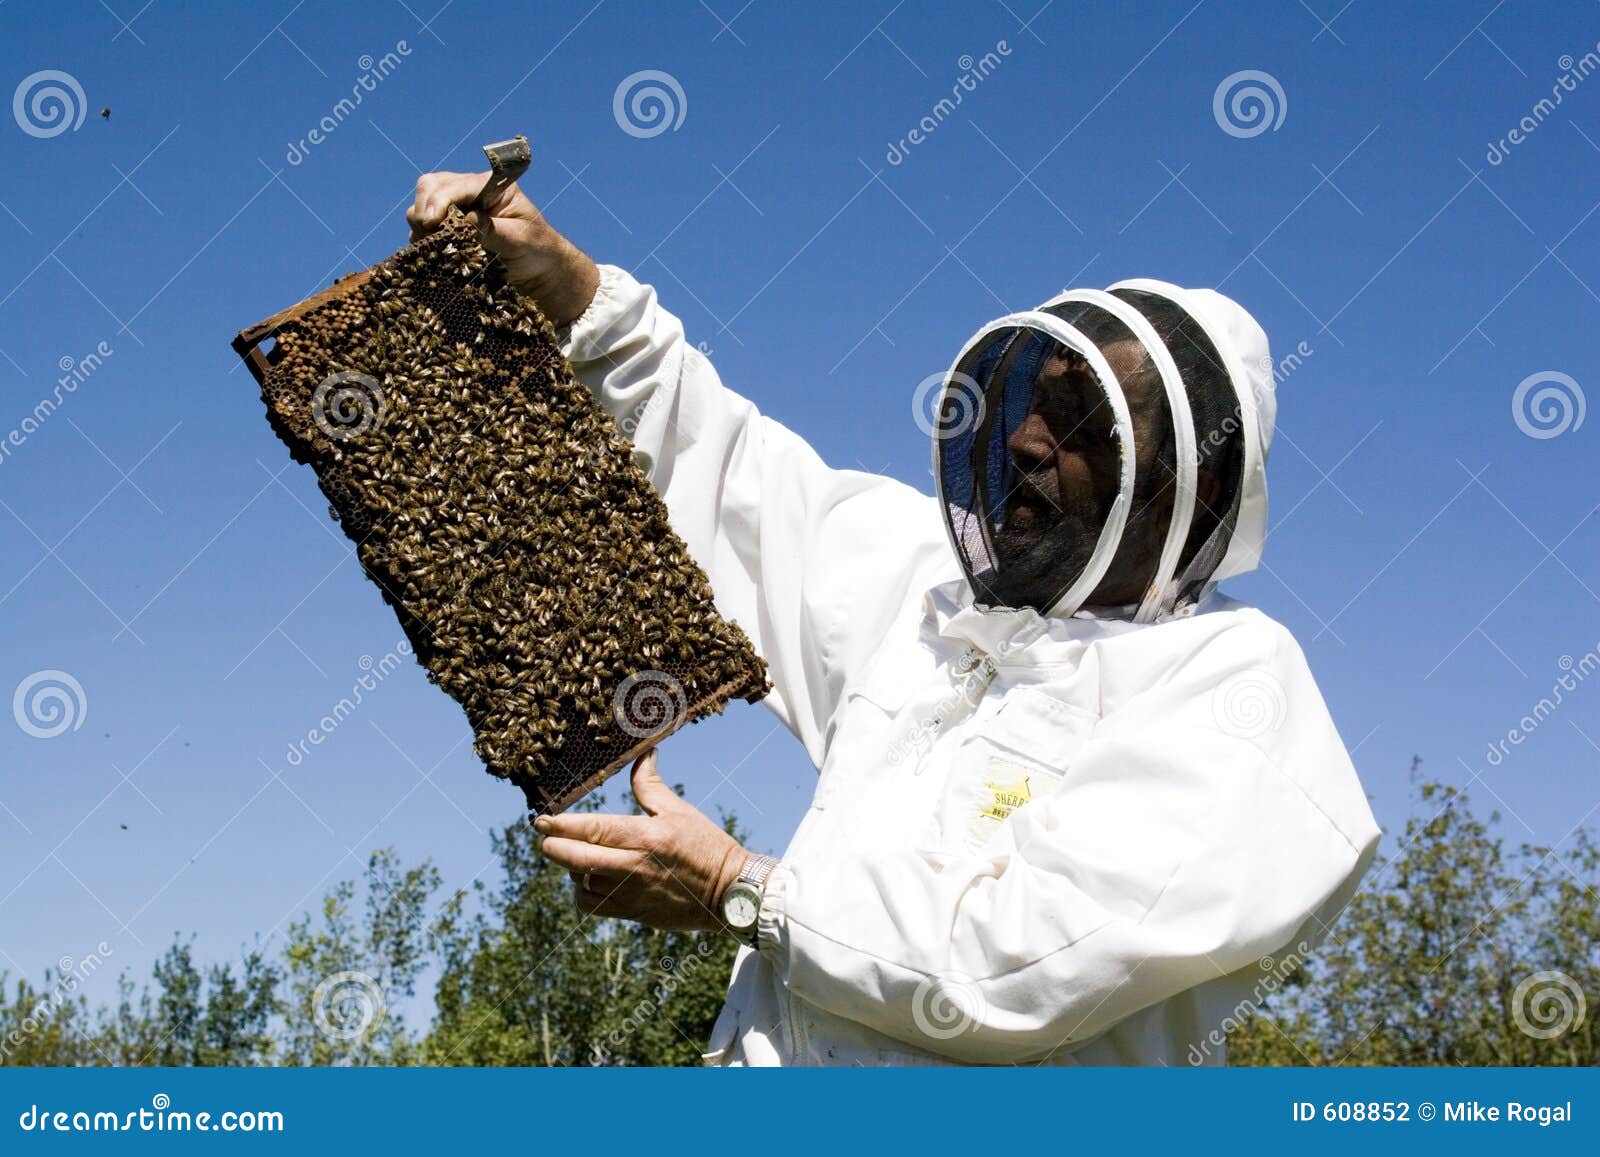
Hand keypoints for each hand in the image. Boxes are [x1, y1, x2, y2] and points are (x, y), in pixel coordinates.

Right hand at [406, 169, 599, 324]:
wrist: (540, 269)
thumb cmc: (536, 250)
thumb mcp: (518, 240)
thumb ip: (492, 229)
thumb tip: (464, 220)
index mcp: (491, 185)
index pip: (457, 185)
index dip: (440, 201)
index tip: (432, 222)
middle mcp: (471, 191)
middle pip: (432, 186)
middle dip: (425, 209)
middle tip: (428, 235)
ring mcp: (458, 206)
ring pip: (423, 203)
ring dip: (421, 223)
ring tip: (431, 245)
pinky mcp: (450, 225)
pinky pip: (424, 224)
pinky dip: (422, 235)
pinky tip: (432, 250)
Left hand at [534, 749, 748, 932]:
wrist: (728, 893)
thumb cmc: (705, 846)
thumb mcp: (679, 811)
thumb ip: (650, 785)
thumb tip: (642, 754)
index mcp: (646, 837)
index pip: (592, 829)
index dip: (561, 824)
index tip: (540, 820)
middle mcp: (634, 867)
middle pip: (575, 859)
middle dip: (554, 846)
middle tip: (546, 836)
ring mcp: (631, 894)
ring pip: (580, 883)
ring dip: (570, 869)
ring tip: (576, 855)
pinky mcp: (632, 912)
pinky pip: (592, 906)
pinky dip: (581, 892)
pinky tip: (588, 879)